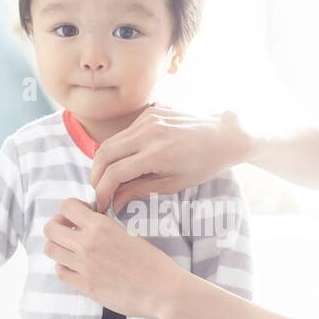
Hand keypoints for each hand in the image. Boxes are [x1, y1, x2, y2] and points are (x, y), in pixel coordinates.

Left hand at [42, 197, 179, 317]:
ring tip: (73, 250)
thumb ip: (105, 228)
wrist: (163, 290)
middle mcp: (88, 244)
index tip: (80, 217)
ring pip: (51, 250)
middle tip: (71, 233)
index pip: (66, 206)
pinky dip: (64, 267)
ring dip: (59, 247)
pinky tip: (77, 267)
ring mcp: (84, 267)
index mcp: (101, 226)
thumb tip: (88, 223)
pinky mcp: (85, 286)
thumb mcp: (129, 234)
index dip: (69, 210)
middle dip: (58, 227)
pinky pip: (60, 272)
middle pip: (50, 229)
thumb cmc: (153, 262)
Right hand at [89, 103, 252, 213]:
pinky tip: (123, 163)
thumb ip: (139, 191)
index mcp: (157, 154)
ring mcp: (148, 119)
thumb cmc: (203, 164)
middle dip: (95, 176)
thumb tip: (114, 202)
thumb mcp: (173, 184)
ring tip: (106, 181)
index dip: (102, 191)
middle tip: (97, 192)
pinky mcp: (149, 113)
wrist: (224, 135)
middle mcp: (149, 133)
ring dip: (102, 163)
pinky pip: (124, 134)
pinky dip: (117, 150)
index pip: (115, 173)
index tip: (100, 205)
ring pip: (110, 142)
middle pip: (104, 154)